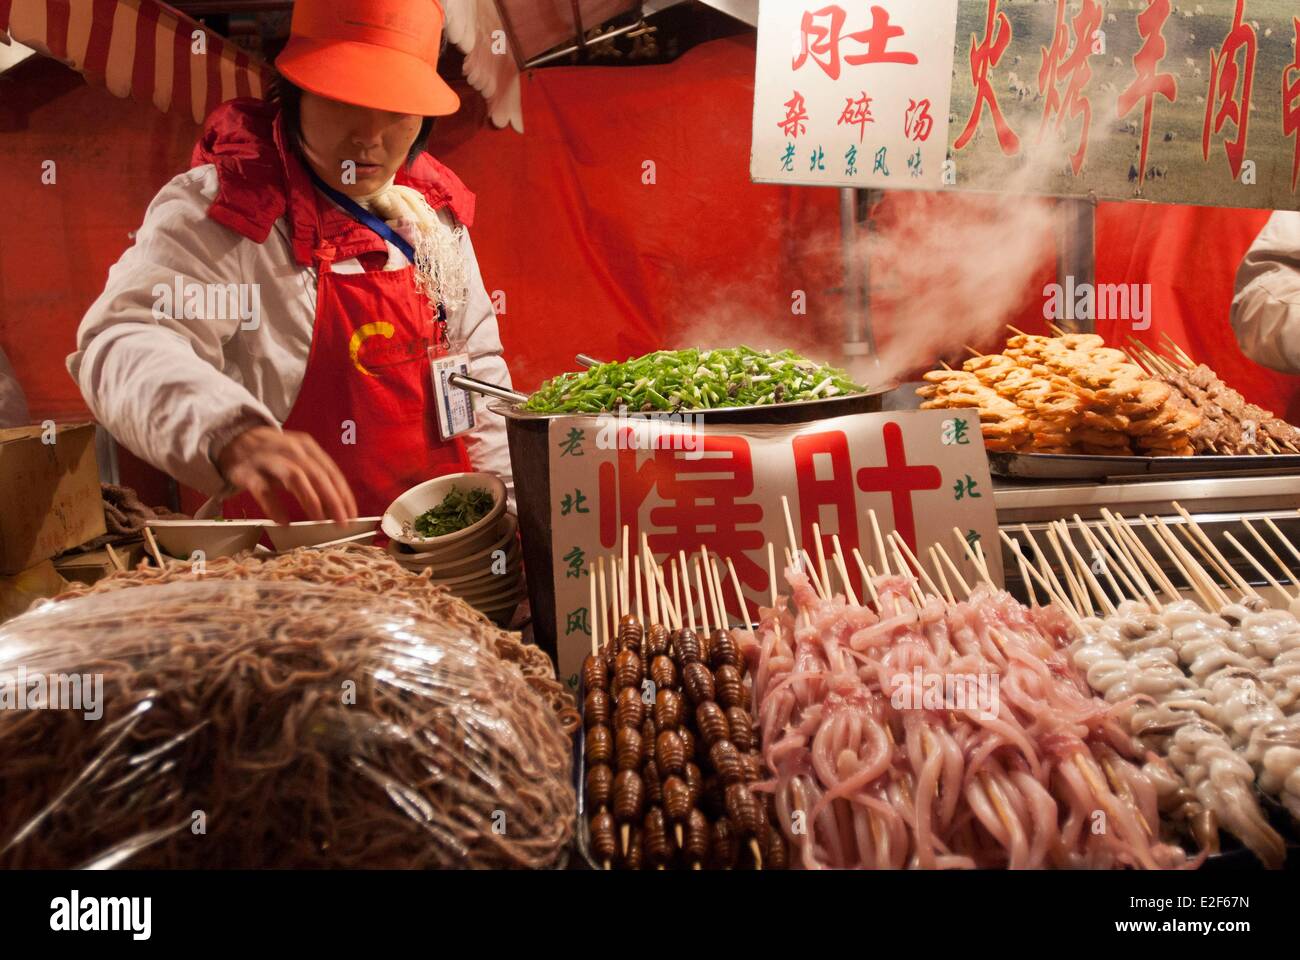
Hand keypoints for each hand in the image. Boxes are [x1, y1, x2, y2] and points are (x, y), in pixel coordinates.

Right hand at [216, 426, 357, 523]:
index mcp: (306, 446)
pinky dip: (274, 506)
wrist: (233, 440)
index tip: (352, 515)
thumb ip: (316, 476)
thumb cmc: (273, 455)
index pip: (331, 471)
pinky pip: (263, 490)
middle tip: (341, 522)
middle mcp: (290, 449)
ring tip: (319, 520)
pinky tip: (284, 522)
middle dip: (333, 500)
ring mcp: (268, 459)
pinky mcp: (247, 472)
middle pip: (317, 474)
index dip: (344, 494)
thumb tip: (338, 506)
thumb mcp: (297, 457)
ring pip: (294, 477)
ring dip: (310, 499)